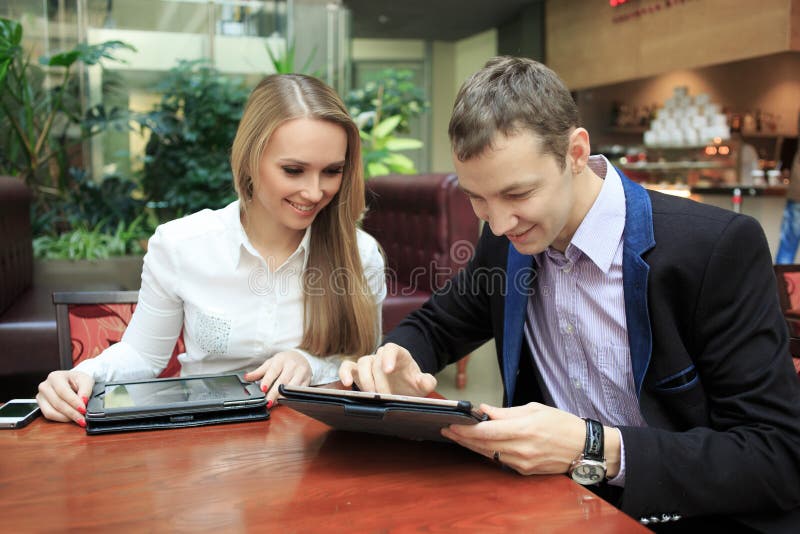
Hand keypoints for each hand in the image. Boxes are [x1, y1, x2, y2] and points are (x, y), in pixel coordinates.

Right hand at [36, 370, 94, 426]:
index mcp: (55, 376)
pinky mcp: (40, 405)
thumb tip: (83, 401)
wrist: (71, 382)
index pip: (63, 391)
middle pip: (57, 403)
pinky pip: (48, 415)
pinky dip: (61, 419)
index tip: (83, 409)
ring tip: (78, 419)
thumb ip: (86, 390)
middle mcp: (45, 386)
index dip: (73, 402)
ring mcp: (40, 396)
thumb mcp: (86, 380)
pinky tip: (70, 418)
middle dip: (72, 413)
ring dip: (66, 418)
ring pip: (51, 412)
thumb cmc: (77, 380)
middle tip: (83, 418)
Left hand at [244, 350, 311, 403]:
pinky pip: (300, 391)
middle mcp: (292, 365)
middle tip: (267, 402)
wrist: (301, 357)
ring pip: (292, 387)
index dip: (267, 380)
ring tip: (275, 403)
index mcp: (281, 359)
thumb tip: (247, 377)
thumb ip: (259, 371)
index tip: (262, 389)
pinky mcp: (307, 380)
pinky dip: (292, 397)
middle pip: (283, 381)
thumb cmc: (284, 361)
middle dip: (274, 393)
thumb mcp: (271, 363)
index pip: (273, 371)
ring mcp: (301, 373)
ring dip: (283, 396)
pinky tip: (286, 401)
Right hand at [338, 343, 436, 395]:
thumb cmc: (411, 383)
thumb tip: (425, 382)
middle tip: (384, 397)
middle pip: (376, 362)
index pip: (392, 349)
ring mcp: (369, 363)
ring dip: (365, 380)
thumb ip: (426, 381)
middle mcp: (382, 356)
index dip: (389, 357)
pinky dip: (345, 373)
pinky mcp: (357, 372)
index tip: (388, 370)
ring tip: (369, 395)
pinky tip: (346, 384)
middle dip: (379, 381)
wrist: (402, 387)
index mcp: (399, 355)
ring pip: (362, 363)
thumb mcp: (422, 383)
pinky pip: (347, 367)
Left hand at [441, 402, 585, 475]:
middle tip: (448, 430)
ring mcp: (523, 462)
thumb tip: (483, 410)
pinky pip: (500, 460)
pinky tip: (478, 444)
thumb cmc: (562, 424)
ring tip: (457, 436)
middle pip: (483, 445)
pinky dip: (487, 451)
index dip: (466, 429)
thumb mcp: (534, 409)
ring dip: (472, 445)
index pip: (487, 431)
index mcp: (525, 429)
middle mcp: (522, 449)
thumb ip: (505, 412)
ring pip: (489, 454)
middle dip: (463, 437)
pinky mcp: (525, 470)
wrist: (583, 447)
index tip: (452, 423)